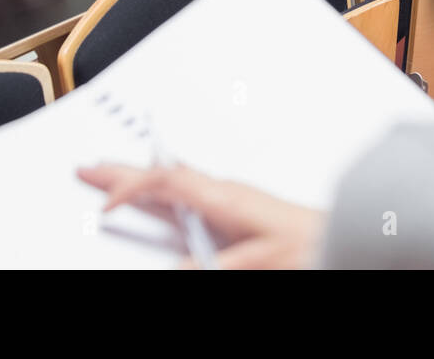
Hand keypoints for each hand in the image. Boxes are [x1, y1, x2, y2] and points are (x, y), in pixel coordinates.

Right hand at [78, 163, 325, 268]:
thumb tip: (176, 267)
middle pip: (161, 175)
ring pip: (173, 181)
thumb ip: (214, 264)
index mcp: (223, 197)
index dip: (129, 187)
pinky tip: (159, 195)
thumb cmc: (311, 245)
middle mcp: (223, 192)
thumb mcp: (258, 262)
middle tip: (89, 167)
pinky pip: (188, 191)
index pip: (165, 181)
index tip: (103, 202)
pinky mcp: (237, 208)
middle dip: (122, 171)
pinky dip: (162, 189)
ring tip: (112, 177)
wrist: (344, 237)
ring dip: (140, 180)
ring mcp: (229, 198)